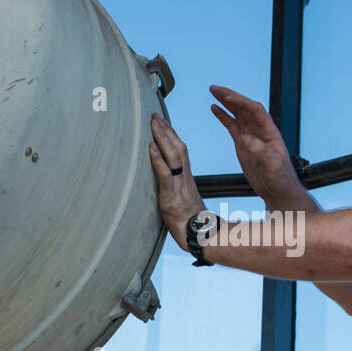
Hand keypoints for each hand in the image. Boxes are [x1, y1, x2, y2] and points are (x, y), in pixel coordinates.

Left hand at [148, 111, 205, 249]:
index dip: (172, 135)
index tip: (164, 121)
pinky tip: (151, 147)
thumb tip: (169, 185)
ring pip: (172, 155)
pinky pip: (165, 173)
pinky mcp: (171, 196)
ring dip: (162, 137)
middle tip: (155, 115)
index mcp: (188, 178)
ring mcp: (179, 185)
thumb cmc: (192, 222)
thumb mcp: (184, 201)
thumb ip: (177, 190)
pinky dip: (157, 159)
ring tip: (153, 123)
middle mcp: (185, 177)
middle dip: (166, 129)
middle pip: (178, 147)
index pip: (181, 151)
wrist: (201, 235)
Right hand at [209, 85, 302, 204]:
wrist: (278, 191)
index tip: (227, 97)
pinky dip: (223, 116)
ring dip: (226, 102)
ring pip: (237, 114)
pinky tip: (214, 108)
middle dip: (230, 96)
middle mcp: (260, 130)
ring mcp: (250, 136)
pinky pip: (232, 125)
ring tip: (213, 91)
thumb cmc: (281, 178)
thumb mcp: (273, 165)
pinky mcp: (243, 144)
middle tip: (214, 88)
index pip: (255, 110)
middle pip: (244, 107)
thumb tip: (245, 137)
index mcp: (269, 131)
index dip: (242, 102)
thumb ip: (261, 151)